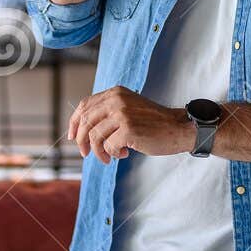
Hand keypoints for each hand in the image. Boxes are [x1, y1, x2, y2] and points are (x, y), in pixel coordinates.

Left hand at [68, 87, 192, 164]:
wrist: (178, 128)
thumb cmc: (153, 123)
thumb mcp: (129, 109)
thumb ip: (108, 112)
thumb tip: (81, 130)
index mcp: (115, 92)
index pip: (85, 105)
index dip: (74, 122)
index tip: (72, 137)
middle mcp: (116, 99)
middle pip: (85, 122)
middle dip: (82, 141)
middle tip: (86, 154)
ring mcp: (122, 113)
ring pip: (95, 136)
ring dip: (99, 152)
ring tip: (109, 157)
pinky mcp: (128, 129)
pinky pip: (109, 146)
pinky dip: (113, 154)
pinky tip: (124, 154)